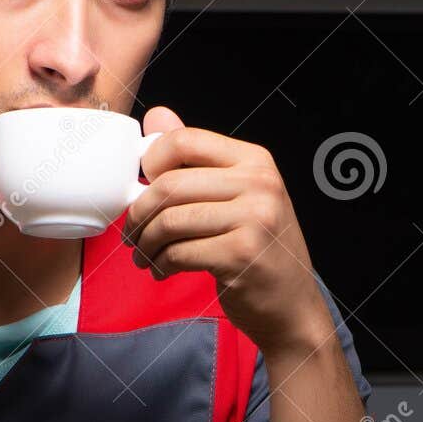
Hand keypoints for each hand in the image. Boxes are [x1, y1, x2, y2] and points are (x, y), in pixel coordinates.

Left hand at [123, 107, 332, 360]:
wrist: (291, 306)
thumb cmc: (257, 249)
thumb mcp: (235, 196)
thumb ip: (196, 158)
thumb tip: (155, 115)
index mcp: (256, 161)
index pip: (185, 141)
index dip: (151, 163)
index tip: (142, 188)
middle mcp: (260, 184)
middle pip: (170, 184)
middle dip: (138, 213)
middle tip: (130, 234)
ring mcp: (255, 218)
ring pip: (170, 221)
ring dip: (146, 243)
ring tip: (144, 256)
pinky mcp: (242, 254)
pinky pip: (179, 252)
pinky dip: (161, 264)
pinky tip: (162, 270)